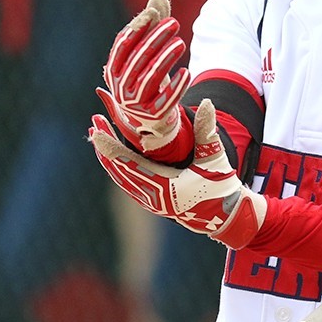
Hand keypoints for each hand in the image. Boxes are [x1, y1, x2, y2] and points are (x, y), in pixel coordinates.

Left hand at [91, 99, 265, 248]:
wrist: (227, 218)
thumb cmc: (222, 188)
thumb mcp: (215, 159)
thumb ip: (208, 132)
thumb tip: (206, 103)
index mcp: (165, 188)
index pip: (131, 165)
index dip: (112, 148)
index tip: (97, 132)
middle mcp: (153, 199)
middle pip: (119, 171)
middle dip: (104, 148)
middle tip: (94, 124)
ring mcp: (150, 204)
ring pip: (121, 179)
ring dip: (108, 158)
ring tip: (98, 135)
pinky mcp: (152, 204)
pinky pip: (127, 184)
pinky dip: (117, 168)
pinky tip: (112, 155)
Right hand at [99, 0, 191, 153]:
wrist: (149, 118)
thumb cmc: (145, 77)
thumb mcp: (146, 53)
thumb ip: (152, 25)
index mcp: (113, 70)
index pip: (122, 45)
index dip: (137, 28)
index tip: (153, 13)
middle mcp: (119, 87)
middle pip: (138, 59)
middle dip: (156, 39)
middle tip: (174, 23)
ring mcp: (134, 104)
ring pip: (151, 78)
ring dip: (166, 59)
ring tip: (182, 44)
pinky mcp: (152, 116)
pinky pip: (165, 100)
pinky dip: (176, 87)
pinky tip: (187, 73)